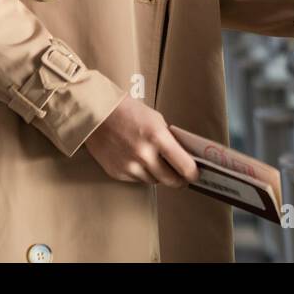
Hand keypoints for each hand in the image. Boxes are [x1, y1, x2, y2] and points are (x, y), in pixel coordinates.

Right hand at [84, 94, 199, 186]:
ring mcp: (129, 166)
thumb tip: (183, 157)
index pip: (184, 165)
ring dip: (158, 175)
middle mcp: (144, 155)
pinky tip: (138, 161)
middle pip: (170, 180)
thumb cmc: (129, 112)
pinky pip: (136, 179)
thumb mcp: (156, 121)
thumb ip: (169, 140)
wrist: (98, 114)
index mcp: (157, 137)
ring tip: (157, 164)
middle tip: (182, 178)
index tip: (195, 175)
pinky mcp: (117, 172)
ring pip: (153, 181)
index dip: (192, 174)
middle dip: (178, 180)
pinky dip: (141, 173)